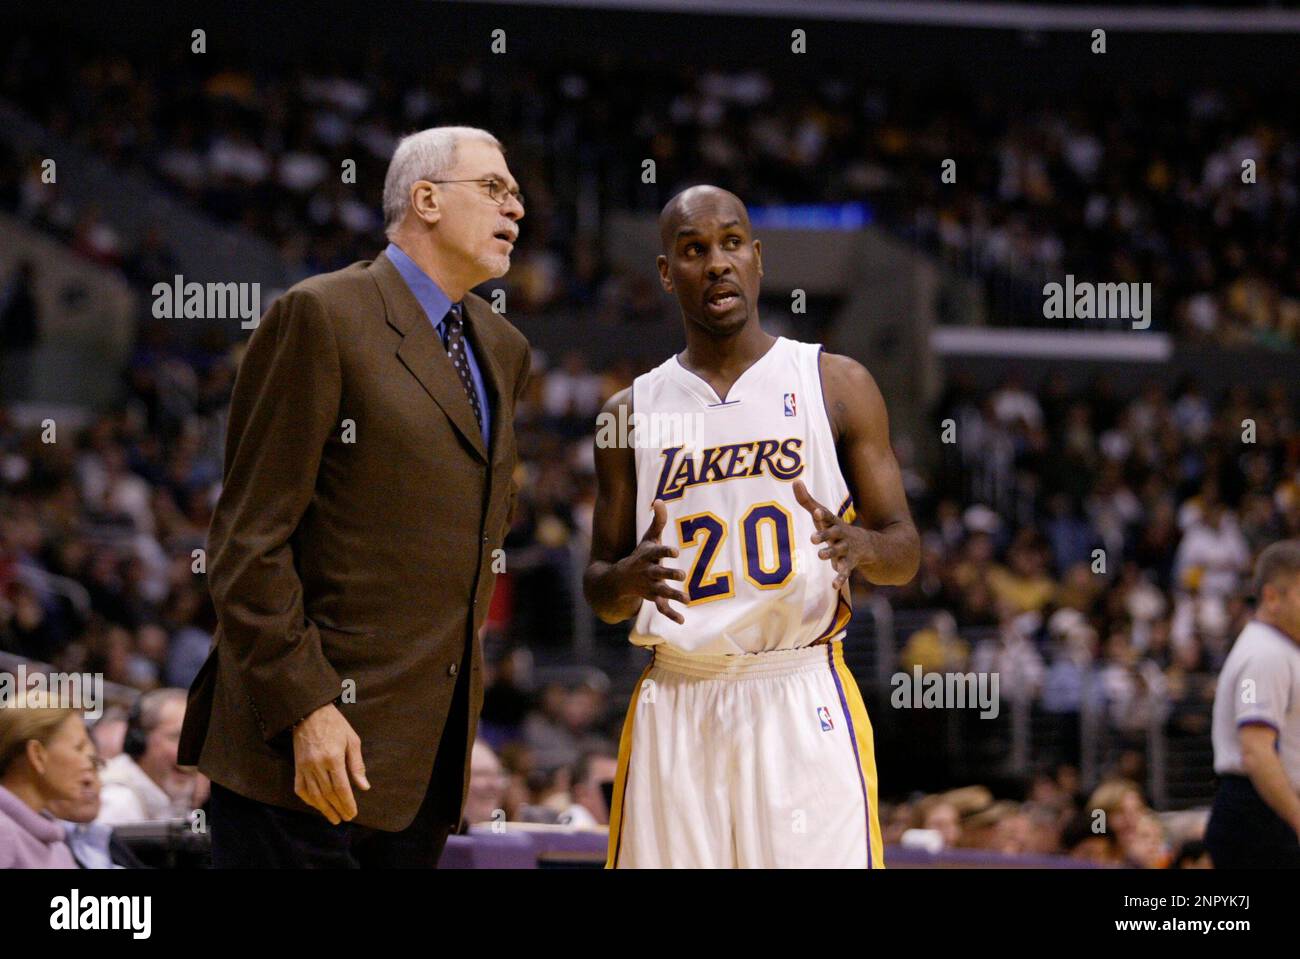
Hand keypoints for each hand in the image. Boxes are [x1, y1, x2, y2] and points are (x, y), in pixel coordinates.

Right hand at [292, 703, 369, 824]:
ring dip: (324, 809)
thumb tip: (364, 787)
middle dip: (338, 808)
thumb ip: (357, 765)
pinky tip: (317, 805)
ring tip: (333, 818)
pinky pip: (301, 789)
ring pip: (314, 795)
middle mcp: (317, 765)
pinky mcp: (297, 767)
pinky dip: (309, 800)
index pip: (341, 788)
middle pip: (328, 794)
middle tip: (345, 818)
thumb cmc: (335, 725)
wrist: (309, 713)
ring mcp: (305, 767)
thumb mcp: (352, 740)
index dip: (347, 803)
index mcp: (333, 758)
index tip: (352, 813)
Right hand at [616, 499, 687, 623]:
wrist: (619, 580)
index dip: (665, 551)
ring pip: (662, 592)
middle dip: (670, 574)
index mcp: (648, 556)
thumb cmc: (640, 555)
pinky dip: (671, 615)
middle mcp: (649, 572)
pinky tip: (682, 621)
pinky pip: (662, 609)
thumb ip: (657, 521)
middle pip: (660, 573)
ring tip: (687, 600)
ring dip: (674, 595)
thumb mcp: (647, 538)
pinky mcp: (654, 599)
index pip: (657, 552)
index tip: (675, 552)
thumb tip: (659, 500)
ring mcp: (650, 587)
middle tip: (682, 575)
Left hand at [794, 479, 871, 589]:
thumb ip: (808, 501)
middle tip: (813, 538)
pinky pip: (845, 572)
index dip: (823, 515)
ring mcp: (846, 550)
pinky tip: (834, 586)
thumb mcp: (823, 516)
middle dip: (824, 536)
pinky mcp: (848, 564)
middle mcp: (841, 535)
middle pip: (833, 535)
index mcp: (833, 523)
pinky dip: (840, 579)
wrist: (866, 546)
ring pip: (838, 552)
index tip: (817, 512)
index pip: (829, 517)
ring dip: (830, 554)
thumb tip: (795, 481)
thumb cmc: (835, 528)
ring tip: (821, 555)